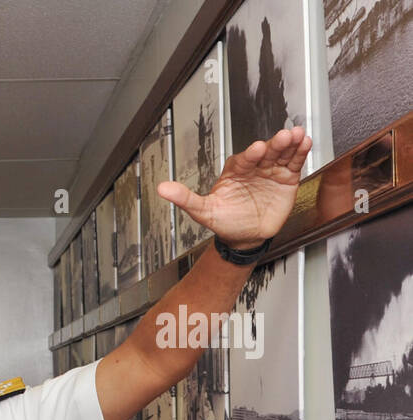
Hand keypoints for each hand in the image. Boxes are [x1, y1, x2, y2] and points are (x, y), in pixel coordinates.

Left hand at [156, 125, 311, 247]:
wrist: (244, 237)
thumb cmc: (224, 221)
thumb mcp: (202, 211)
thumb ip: (185, 198)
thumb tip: (162, 189)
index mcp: (233, 172)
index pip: (242, 160)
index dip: (250, 154)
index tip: (256, 149)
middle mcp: (253, 168)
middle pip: (265, 153)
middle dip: (274, 145)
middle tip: (282, 136)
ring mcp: (270, 172)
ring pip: (280, 154)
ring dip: (289, 144)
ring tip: (297, 135)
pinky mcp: (286, 178)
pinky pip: (293, 163)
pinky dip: (300, 153)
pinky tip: (304, 143)